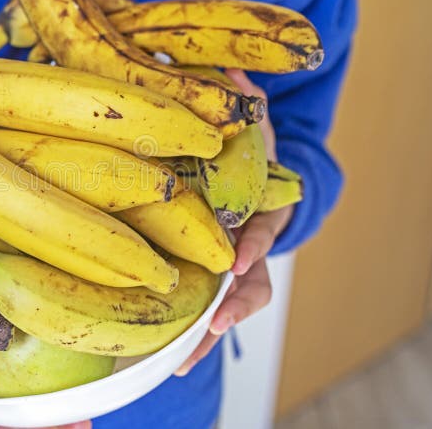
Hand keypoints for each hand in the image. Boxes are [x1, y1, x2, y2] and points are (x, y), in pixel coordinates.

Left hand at [175, 69, 292, 376]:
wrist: (252, 184)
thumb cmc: (247, 156)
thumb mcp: (253, 127)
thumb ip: (249, 105)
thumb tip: (233, 71)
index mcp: (260, 209)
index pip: (261, 229)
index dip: (252, 246)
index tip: (239, 260)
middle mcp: (250, 244)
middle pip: (251, 284)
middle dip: (233, 304)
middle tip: (213, 322)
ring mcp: (231, 268)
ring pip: (227, 307)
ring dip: (207, 332)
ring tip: (182, 359)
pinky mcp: (207, 279)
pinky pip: (202, 312)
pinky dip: (191, 336)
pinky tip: (170, 359)